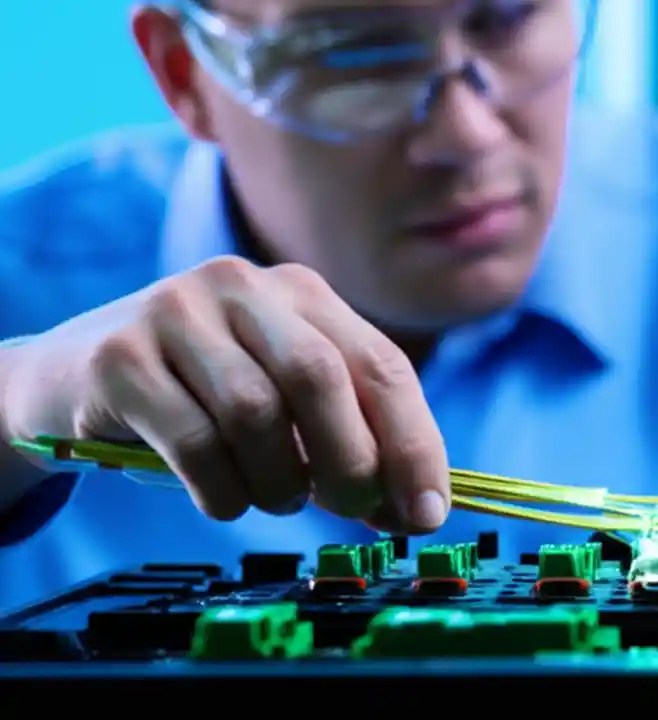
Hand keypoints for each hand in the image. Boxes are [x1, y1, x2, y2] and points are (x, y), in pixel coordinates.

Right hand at [0, 256, 449, 533]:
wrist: (77, 378)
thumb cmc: (207, 398)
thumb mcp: (287, 402)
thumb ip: (353, 440)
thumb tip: (417, 510)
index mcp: (303, 293)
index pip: (383, 365)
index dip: (413, 444)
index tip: (427, 512)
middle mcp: (244, 286)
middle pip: (322, 379)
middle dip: (350, 464)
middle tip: (350, 512)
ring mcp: (177, 312)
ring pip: (255, 414)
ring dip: (278, 483)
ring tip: (272, 500)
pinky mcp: (122, 357)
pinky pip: (193, 443)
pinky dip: (222, 492)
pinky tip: (223, 498)